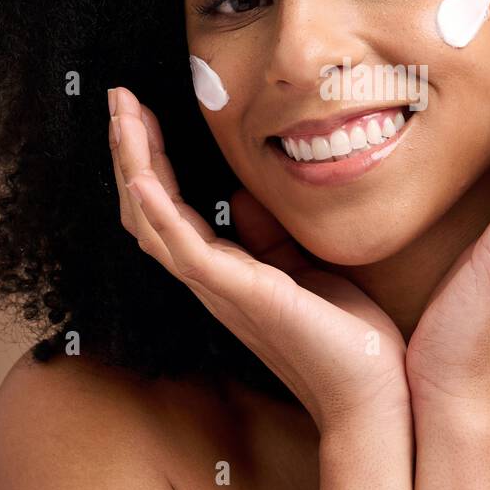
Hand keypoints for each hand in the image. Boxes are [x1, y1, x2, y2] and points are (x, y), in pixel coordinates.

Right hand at [107, 87, 409, 434]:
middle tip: (116, 98)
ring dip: (133, 164)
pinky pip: (183, 248)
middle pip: (145, 208)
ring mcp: (218, 287)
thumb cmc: (345, 334)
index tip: (140, 109)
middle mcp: (209, 278)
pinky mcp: (239, 293)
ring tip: (121, 114)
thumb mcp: (303, 265)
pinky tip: (142, 174)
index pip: (168, 206)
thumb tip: (245, 195)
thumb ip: (269, 234)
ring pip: (152, 220)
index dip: (150, 158)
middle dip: (129, 150)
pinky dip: (157, 209)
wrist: (372, 391)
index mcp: (224, 269)